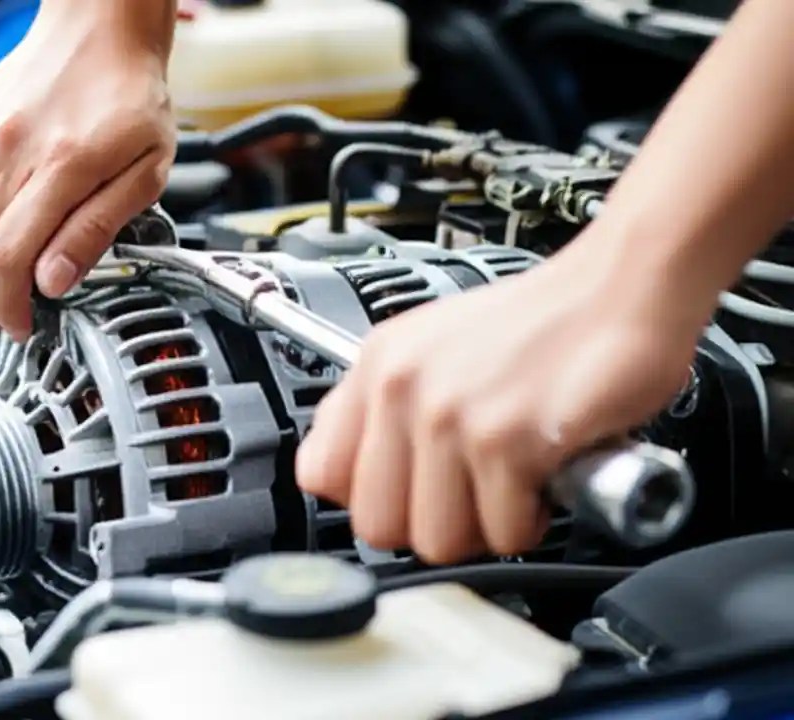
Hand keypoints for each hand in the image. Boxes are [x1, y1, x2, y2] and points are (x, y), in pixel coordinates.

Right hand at [0, 1, 176, 339]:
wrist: (97, 30)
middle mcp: (7, 153)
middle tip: (6, 321)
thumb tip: (55, 280)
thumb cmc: (129, 95)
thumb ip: (97, 228)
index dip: (9, 307)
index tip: (24, 324)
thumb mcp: (145, 171)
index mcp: (60, 166)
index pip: (7, 259)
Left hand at [295, 241, 703, 564]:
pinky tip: (543, 481)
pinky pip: (502, 532)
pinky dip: (532, 521)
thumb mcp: (434, 346)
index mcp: (377, 366)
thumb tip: (360, 478)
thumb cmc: (544, 322)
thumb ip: (389, 405)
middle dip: (430, 526)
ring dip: (484, 529)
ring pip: (437, 540)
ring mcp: (450, 415)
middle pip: (376, 524)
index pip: (319, 473)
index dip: (369, 498)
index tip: (407, 493)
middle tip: (470, 500)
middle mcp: (402, 388)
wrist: (622, 287)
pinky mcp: (506, 440)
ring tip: (510, 488)